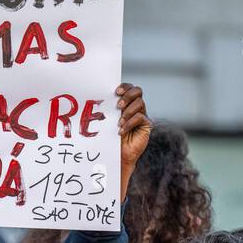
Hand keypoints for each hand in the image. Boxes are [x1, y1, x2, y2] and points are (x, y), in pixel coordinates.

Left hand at [116, 83, 149, 203]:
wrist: (117, 155)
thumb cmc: (109, 138)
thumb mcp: (107, 121)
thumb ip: (107, 109)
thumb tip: (96, 98)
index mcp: (126, 102)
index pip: (129, 87)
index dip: (124, 86)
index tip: (115, 92)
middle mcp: (135, 107)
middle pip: (138, 91)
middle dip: (128, 95)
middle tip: (118, 105)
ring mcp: (142, 115)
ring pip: (140, 103)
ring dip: (128, 111)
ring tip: (119, 122)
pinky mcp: (146, 125)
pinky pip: (140, 117)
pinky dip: (129, 123)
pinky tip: (121, 131)